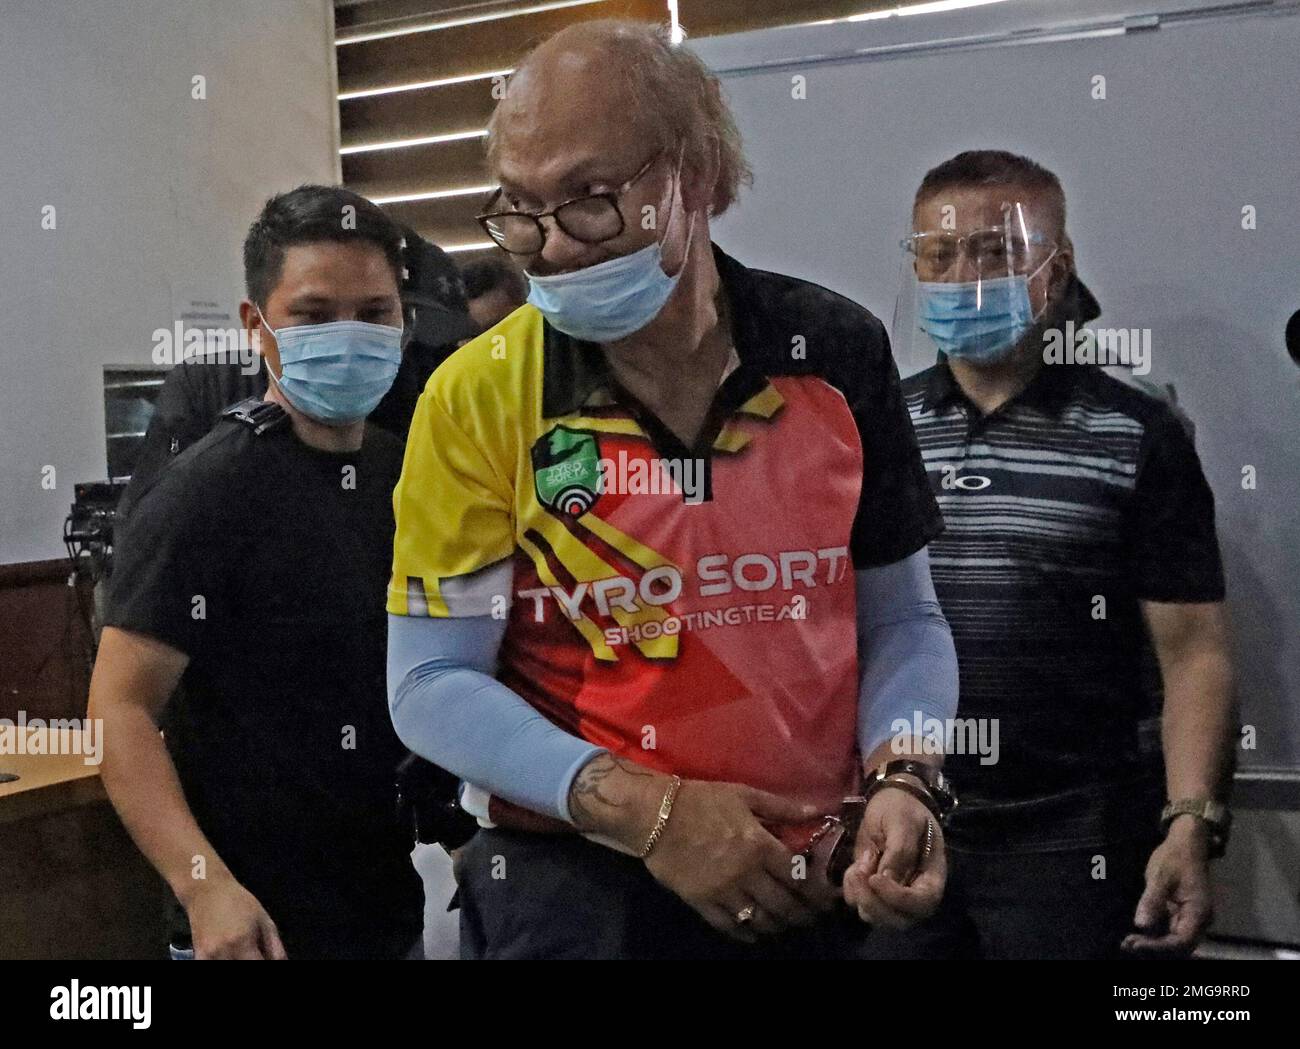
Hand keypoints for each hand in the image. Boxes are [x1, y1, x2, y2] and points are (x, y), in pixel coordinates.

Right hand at [184, 876, 287, 959]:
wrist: (208, 891)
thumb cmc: (240, 903)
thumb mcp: (264, 920)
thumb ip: (275, 947)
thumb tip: (282, 963)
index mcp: (243, 942)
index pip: (258, 965)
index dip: (266, 964)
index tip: (266, 958)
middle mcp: (224, 952)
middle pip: (242, 969)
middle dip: (251, 961)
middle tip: (256, 954)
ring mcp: (208, 956)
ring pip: (227, 968)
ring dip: (237, 963)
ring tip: (244, 953)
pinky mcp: (199, 955)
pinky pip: (210, 966)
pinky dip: (220, 962)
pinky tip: (229, 955)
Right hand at [643, 780, 831, 942]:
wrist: (654, 814)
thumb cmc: (702, 800)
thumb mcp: (744, 795)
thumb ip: (782, 807)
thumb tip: (818, 811)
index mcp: (760, 845)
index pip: (799, 878)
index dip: (817, 892)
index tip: (826, 898)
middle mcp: (746, 873)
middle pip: (784, 905)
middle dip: (802, 914)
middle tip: (810, 916)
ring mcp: (724, 891)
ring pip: (760, 920)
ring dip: (777, 925)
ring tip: (784, 923)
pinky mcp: (702, 902)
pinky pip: (729, 926)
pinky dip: (746, 934)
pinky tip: (753, 933)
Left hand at [842, 783, 945, 927]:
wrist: (889, 798)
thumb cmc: (902, 807)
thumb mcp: (903, 821)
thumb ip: (900, 850)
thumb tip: (887, 879)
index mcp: (932, 875)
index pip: (923, 903)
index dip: (899, 898)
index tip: (876, 878)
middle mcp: (914, 890)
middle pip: (899, 919)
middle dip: (874, 903)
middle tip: (858, 874)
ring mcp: (893, 892)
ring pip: (877, 916)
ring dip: (860, 896)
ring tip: (857, 867)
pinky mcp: (873, 888)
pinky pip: (860, 903)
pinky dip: (851, 889)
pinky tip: (854, 867)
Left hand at [1122, 819, 1213, 955]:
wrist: (1186, 845)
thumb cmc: (1175, 857)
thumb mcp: (1160, 876)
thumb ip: (1152, 900)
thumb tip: (1141, 925)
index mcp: (1199, 912)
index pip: (1181, 941)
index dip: (1158, 947)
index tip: (1135, 944)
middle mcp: (1198, 921)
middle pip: (1178, 947)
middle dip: (1153, 949)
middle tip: (1127, 944)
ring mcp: (1190, 920)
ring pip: (1173, 943)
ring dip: (1152, 945)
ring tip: (1127, 943)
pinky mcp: (1181, 917)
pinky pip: (1169, 933)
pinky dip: (1153, 937)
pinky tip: (1135, 936)